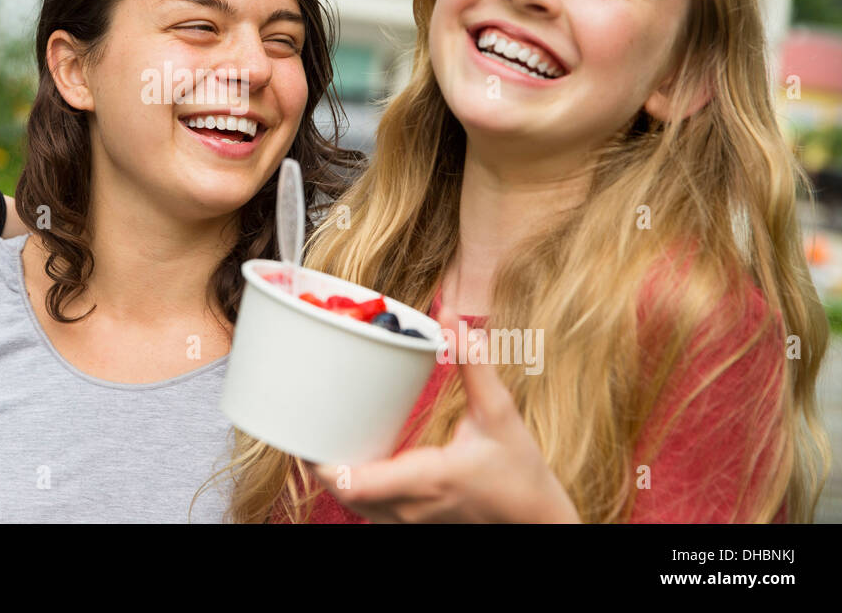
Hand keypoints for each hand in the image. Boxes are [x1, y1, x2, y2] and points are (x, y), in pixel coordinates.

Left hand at [308, 305, 579, 522]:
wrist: (538, 521)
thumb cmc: (520, 474)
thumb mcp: (499, 415)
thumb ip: (474, 365)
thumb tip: (451, 319)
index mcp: (426, 479)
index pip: (352, 483)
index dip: (318, 461)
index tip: (303, 428)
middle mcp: (409, 507)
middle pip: (340, 492)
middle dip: (315, 459)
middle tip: (304, 418)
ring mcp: (408, 521)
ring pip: (351, 504)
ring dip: (331, 472)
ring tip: (320, 432)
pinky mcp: (412, 523)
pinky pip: (367, 507)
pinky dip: (351, 483)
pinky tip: (350, 454)